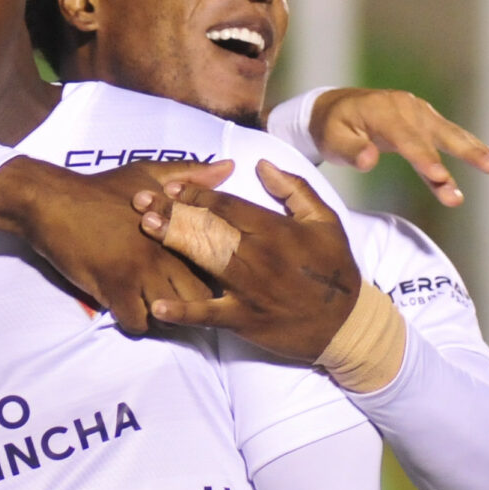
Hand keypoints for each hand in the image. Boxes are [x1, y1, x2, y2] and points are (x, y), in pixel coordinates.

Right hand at [0, 154, 230, 334]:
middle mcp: (165, 249)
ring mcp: (140, 270)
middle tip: (175, 300)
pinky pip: (138, 323)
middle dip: (191, 305)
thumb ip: (190, 175)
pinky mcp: (115, 287)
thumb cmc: (101, 188)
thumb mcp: (148, 173)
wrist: (52, 200)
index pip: (214, 261)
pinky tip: (126, 307)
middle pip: (199, 296)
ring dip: (163, 316)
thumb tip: (229, 167)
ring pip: (171, 314)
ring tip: (151, 305)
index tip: (199, 277)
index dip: (211, 276)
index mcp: (177, 223)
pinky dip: (135, 322)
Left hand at [134, 161, 363, 363]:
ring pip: (205, 262)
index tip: (171, 185)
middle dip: (174, 212)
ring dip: (173, 244)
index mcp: (275, 230)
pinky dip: (184, 312)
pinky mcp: (244, 320)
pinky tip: (159, 306)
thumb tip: (261, 165)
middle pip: (209, 228)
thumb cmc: (334, 268)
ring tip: (146, 230)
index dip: (198, 192)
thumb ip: (293, 189)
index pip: (229, 205)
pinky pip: (210, 314)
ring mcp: (249, 290)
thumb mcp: (325, 220)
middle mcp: (258, 256)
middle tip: (141, 201)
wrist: (347, 325)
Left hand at [311, 88, 488, 206]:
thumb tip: (369, 160)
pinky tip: (488, 160)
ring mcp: (418, 112)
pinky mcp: (424, 121)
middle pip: (437, 133)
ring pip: (449, 134)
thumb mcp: (332, 140)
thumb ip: (349, 151)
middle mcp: (405, 107)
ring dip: (473, 150)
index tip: (440, 177)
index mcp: (381, 111)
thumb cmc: (331, 128)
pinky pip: (446, 138)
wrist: (335, 108)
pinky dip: (466, 149)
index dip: (424, 159)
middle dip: (465, 151)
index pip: (406, 139)